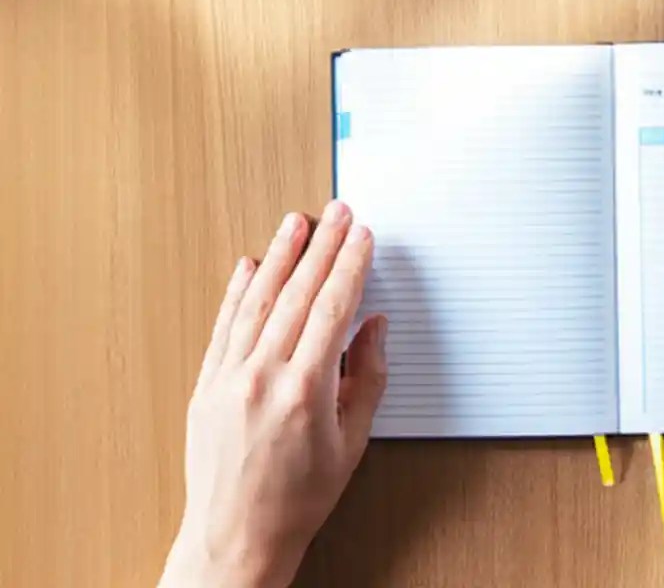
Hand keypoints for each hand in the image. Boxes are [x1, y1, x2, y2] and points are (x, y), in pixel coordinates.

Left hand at [160, 201, 387, 587]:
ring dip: (280, 256)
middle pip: (297, 294)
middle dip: (322, 247)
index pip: (332, 308)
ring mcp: (229, 377)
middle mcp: (262, 376)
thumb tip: (373, 329)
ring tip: (296, 223)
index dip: (350, 266)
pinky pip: (224, 326)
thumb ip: (367, 379)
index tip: (362, 237)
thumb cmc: (299, 498)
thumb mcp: (352, 442)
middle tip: (338, 213)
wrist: (237, 535)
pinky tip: (250, 266)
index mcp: (305, 390)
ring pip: (258, 301)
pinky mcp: (206, 384)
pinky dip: (237, 292)